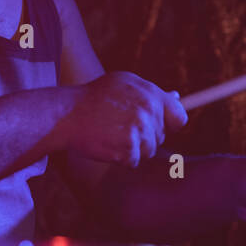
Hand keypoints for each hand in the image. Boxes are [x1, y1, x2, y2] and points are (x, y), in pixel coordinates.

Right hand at [64, 72, 187, 165]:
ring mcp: (139, 129)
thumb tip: (177, 97)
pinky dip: (121, 158)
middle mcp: (148, 109)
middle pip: (161, 137)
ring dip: (133, 149)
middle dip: (144, 137)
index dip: (170, 125)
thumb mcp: (123, 84)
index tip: (158, 128)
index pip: (179, 117)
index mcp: (150, 93)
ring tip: (112, 135)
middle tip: (120, 128)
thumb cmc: (93, 99)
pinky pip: (134, 161)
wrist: (66, 114)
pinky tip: (107, 144)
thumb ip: (150, 93)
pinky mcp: (129, 147)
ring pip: (149, 151)